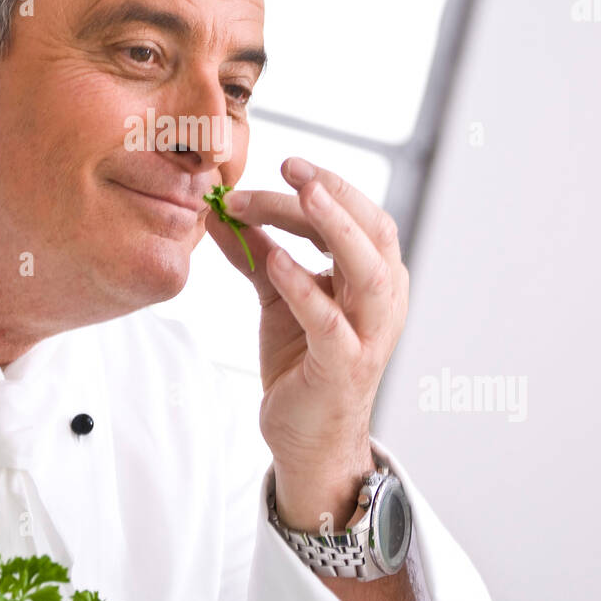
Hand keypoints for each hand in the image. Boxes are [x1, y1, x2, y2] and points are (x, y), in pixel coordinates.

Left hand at [204, 157, 408, 484]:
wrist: (307, 437)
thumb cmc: (302, 361)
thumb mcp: (277, 295)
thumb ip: (255, 251)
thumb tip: (217, 210)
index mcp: (374, 277)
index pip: (360, 216)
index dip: (328, 185)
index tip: (285, 164)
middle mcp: (383, 301)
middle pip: (369, 233)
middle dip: (335, 194)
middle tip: (292, 166)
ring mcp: (368, 335)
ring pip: (366, 272)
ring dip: (335, 229)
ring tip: (303, 196)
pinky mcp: (343, 367)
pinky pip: (330, 322)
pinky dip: (304, 287)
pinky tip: (276, 260)